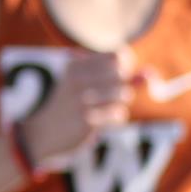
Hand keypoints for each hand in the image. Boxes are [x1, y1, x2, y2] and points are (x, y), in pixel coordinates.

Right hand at [18, 49, 134, 169]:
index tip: (114, 78)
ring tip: (101, 109)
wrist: (39, 135)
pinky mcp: (88, 120)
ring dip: (118, 103)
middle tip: (104, 97)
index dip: (124, 67)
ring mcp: (82, 100)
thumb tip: (150, 74)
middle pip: (123, 74)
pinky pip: (119, 114)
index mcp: (75, 66)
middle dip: (121, 86)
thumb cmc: (68, 107)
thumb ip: (120, 78)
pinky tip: (98, 122)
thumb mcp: (87, 86)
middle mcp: (77, 80)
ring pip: (125, 94)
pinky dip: (114, 119)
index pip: (117, 56)